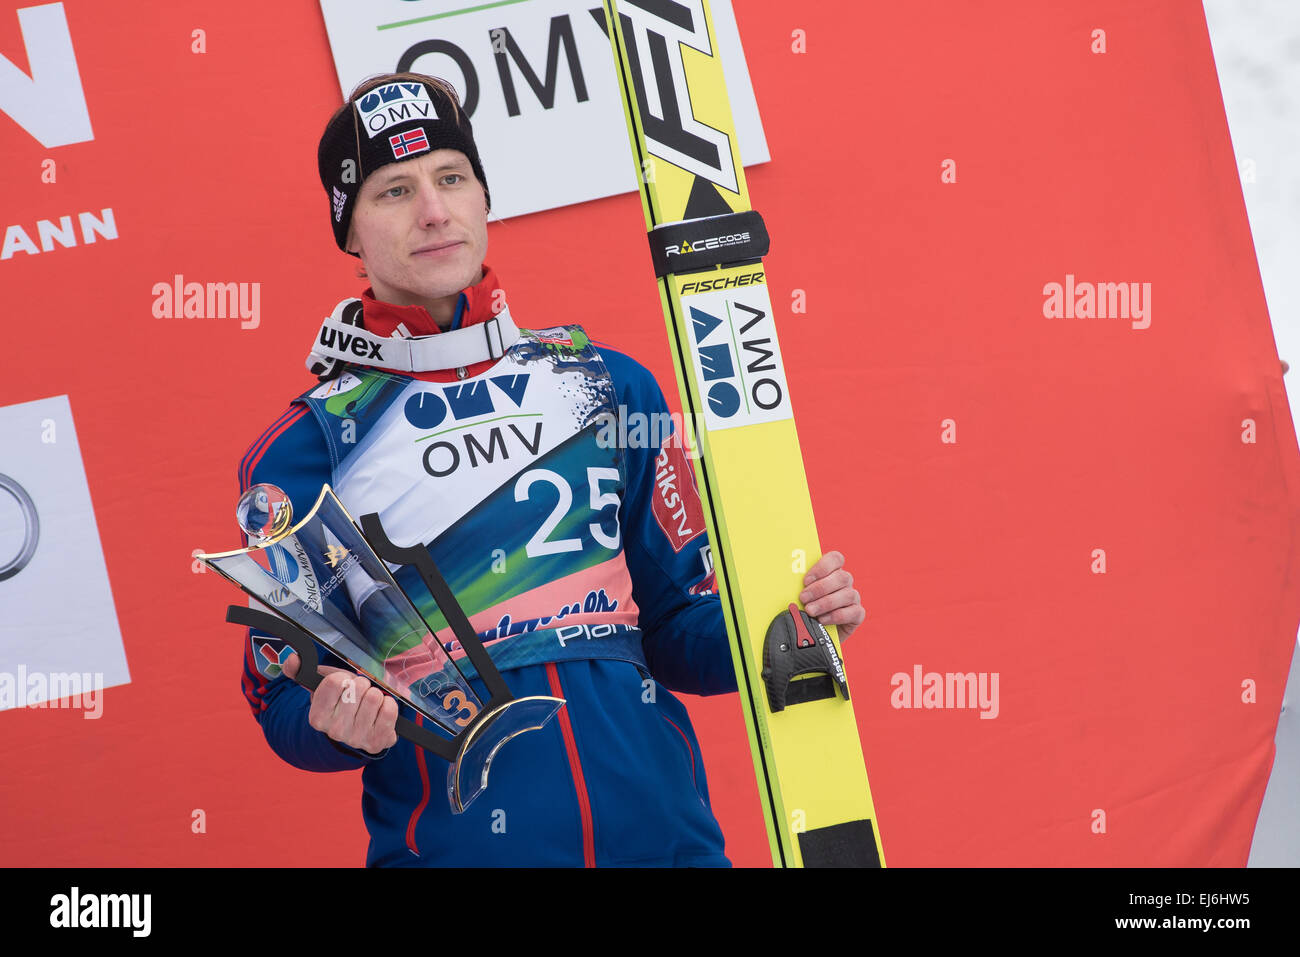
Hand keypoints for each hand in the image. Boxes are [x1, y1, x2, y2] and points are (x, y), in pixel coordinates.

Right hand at [283, 652, 398, 754]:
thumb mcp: (321, 687)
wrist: (358, 732)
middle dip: (361, 685)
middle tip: (358, 696)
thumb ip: (299, 671)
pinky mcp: (377, 742)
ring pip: (374, 697)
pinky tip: (380, 712)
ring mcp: (356, 739)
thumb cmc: (341, 704)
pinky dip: (388, 704)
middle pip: (358, 686)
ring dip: (375, 695)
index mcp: (317, 718)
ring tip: (368, 704)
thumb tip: (292, 658)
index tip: (344, 686)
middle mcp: (335, 731)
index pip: (335, 682)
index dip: (343, 678)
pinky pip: (389, 709)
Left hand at [798, 550, 865, 640]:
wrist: (813, 635)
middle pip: (841, 577)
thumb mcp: (798, 595)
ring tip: (810, 611)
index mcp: (832, 571)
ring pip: (848, 594)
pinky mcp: (857, 614)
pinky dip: (836, 616)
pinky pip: (854, 611)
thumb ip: (795, 586)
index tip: (806, 580)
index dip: (822, 567)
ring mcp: (853, 598)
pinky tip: (822, 620)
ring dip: (826, 603)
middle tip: (803, 598)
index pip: (835, 559)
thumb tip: (781, 582)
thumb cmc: (803, 609)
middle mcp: (844, 583)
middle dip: (820, 588)